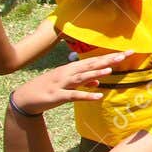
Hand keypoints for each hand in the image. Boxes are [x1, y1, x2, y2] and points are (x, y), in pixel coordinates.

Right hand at [11, 50, 131, 115]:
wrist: (25, 98)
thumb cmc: (48, 89)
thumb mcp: (67, 85)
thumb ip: (84, 82)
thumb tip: (98, 80)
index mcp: (71, 69)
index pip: (94, 60)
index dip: (110, 57)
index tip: (126, 53)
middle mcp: (68, 73)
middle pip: (90, 65)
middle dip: (108, 60)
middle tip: (125, 55)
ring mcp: (62, 84)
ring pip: (81, 77)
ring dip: (96, 73)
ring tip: (111, 69)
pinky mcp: (58, 96)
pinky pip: (74, 96)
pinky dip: (86, 95)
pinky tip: (98, 96)